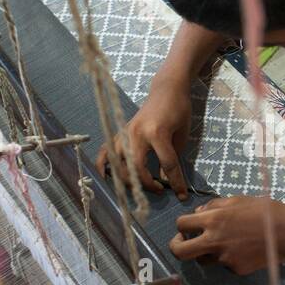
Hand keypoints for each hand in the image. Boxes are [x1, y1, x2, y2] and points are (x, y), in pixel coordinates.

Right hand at [96, 72, 192, 198]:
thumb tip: (165, 180)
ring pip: (119, 163)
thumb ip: (173, 158)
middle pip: (137, 168)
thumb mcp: (181, 135)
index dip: (176, 182)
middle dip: (147, 184)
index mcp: (157, 132)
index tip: (181, 195)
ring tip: (139, 185)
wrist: (166, 89)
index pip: (167, 164)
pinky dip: (103, 166)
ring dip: (128, 179)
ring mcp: (125, 132)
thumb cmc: (179, 110)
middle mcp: (137, 133)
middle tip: (159, 190)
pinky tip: (107, 178)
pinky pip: (105, 151)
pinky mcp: (119, 132)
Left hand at [170, 196, 284, 274]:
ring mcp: (224, 258)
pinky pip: (224, 264)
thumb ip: (214, 206)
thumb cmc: (264, 210)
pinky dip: (228, 258)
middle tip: (182, 244)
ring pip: (202, 260)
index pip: (181, 225)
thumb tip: (198, 213)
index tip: (186, 228)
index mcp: (213, 220)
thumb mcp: (237, 200)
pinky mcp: (235, 269)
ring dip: (205, 253)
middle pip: (180, 252)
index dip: (181, 226)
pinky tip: (243, 249)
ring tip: (222, 243)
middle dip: (176, 247)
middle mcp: (214, 241)